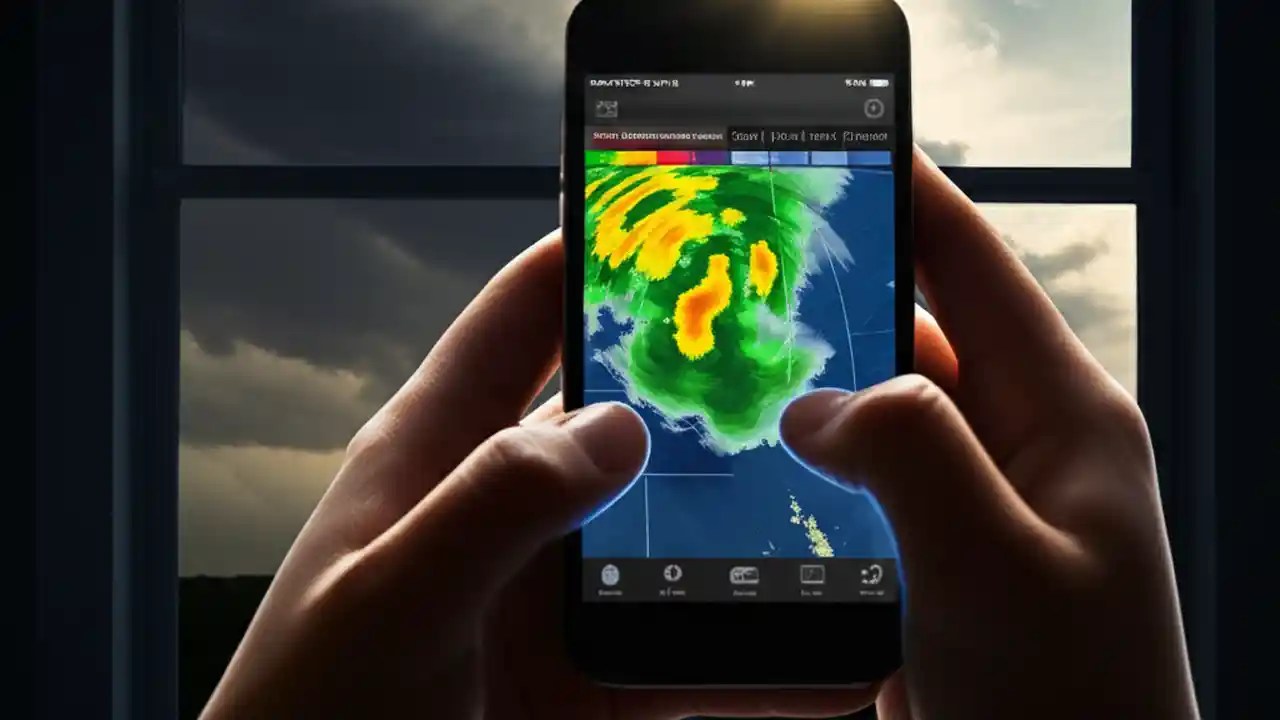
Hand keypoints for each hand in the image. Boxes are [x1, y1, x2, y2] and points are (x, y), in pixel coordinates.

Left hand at [201, 232, 879, 719]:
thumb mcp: (388, 603)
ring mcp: (553, 592)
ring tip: (851, 511)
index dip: (594, 253)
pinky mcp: (588, 674)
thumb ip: (490, 508)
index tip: (690, 213)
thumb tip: (615, 427)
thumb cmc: (307, 717)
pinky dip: (755, 658)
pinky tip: (825, 658)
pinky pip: (688, 652)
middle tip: (818, 364)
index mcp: (437, 455)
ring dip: (754, 530)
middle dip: (711, 390)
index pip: (520, 319)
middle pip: (624, 418)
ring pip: (673, 535)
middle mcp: (505, 508)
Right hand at [780, 151, 1200, 719]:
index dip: (905, 196)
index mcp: (1061, 420)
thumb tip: (814, 402)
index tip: (830, 151)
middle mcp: (1022, 450)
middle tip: (742, 274)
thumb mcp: (996, 571)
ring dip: (814, 395)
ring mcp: (978, 509)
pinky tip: (755, 473)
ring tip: (730, 371)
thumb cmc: (1073, 714)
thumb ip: (911, 456)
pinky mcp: (938, 562)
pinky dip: (812, 471)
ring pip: (881, 417)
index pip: (975, 268)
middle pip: (917, 335)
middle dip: (833, 303)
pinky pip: (867, 487)